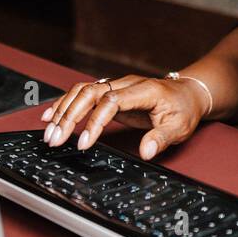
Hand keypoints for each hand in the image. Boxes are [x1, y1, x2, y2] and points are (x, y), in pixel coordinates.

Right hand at [40, 73, 208, 159]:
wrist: (189, 92)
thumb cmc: (184, 109)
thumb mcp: (180, 127)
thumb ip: (161, 138)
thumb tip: (145, 151)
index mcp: (143, 91)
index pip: (111, 101)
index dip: (94, 121)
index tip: (84, 143)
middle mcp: (126, 85)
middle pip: (90, 93)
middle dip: (69, 115)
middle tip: (55, 138)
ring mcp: (117, 86)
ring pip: (83, 91)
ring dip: (64, 110)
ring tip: (49, 131)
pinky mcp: (111, 93)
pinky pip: (84, 93)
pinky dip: (66, 103)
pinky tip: (51, 114)